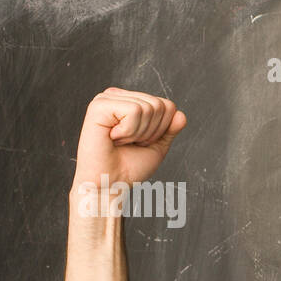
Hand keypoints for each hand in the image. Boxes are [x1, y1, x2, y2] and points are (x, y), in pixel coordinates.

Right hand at [71, 87, 185, 197]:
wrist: (110, 183)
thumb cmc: (129, 167)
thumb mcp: (157, 146)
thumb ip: (170, 129)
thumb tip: (181, 114)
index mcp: (129, 101)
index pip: (167, 105)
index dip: (162, 130)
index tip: (141, 142)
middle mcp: (117, 96)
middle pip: (159, 105)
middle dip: (151, 132)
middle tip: (129, 143)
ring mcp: (106, 99)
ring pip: (148, 107)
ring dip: (139, 133)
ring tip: (120, 141)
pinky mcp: (98, 105)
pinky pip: (134, 111)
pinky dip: (129, 131)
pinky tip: (113, 138)